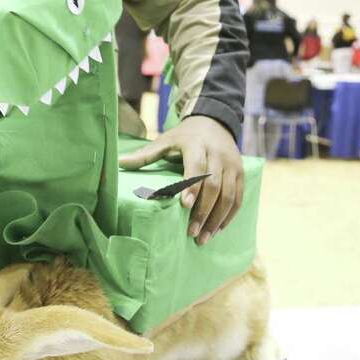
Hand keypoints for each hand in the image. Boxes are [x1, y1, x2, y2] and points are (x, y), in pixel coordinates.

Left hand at [119, 115, 242, 244]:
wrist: (214, 121)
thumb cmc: (185, 136)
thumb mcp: (165, 141)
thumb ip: (145, 155)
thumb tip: (118, 162)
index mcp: (196, 145)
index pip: (196, 167)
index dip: (192, 187)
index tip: (185, 206)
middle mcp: (217, 154)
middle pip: (214, 186)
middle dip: (204, 212)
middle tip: (192, 233)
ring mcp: (232, 164)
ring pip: (229, 195)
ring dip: (217, 219)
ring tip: (204, 238)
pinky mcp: (241, 172)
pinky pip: (239, 197)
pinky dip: (230, 215)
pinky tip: (218, 229)